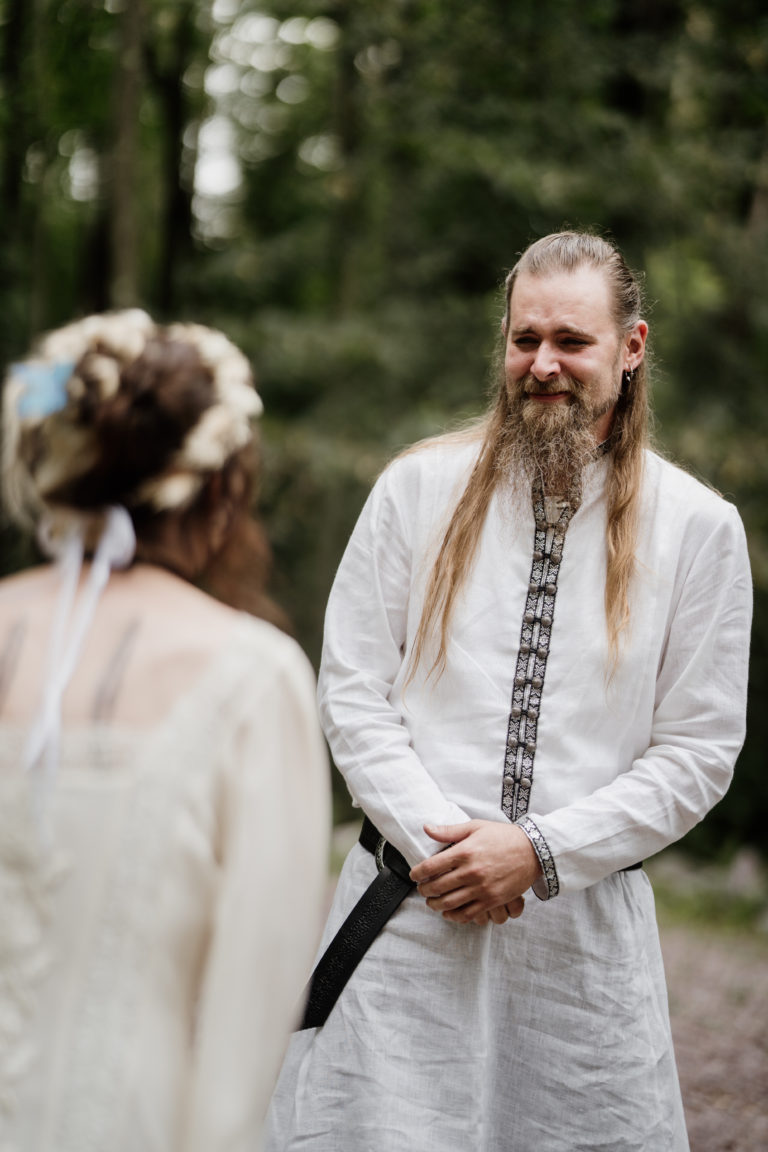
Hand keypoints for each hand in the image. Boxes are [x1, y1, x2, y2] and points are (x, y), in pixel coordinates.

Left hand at [410, 819, 541, 923]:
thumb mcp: (475, 827)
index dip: (418, 873)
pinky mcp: (492, 900)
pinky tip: (448, 913)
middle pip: (437, 886)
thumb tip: (426, 828)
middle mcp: (471, 871)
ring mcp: (481, 888)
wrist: (533, 851)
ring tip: (431, 902)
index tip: (414, 875)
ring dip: (435, 905)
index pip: (432, 866)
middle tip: (421, 889)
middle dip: (424, 890)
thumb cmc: (504, 836)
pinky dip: (454, 916)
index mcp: (465, 852)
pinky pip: (468, 913)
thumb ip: (449, 831)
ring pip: (450, 903)